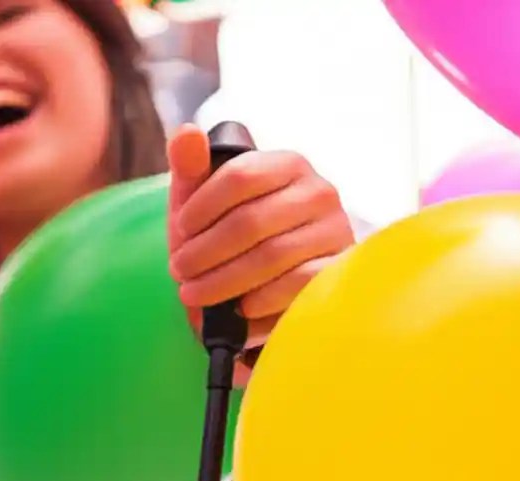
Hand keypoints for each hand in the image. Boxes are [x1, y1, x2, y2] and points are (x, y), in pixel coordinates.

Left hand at [166, 124, 353, 349]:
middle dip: (205, 251)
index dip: (201, 207)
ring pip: (271, 256)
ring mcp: (334, 231)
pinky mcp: (340, 270)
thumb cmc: (227, 238)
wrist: (262, 288)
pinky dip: (260, 300)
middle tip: (179, 271)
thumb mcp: (201, 202)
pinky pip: (297, 285)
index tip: (180, 231)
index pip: (239, 175)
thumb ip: (191, 167)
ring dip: (223, 281)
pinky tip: (239, 309)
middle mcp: (318, 192)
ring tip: (195, 294)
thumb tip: (186, 133)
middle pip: (250, 221)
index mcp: (286, 165)